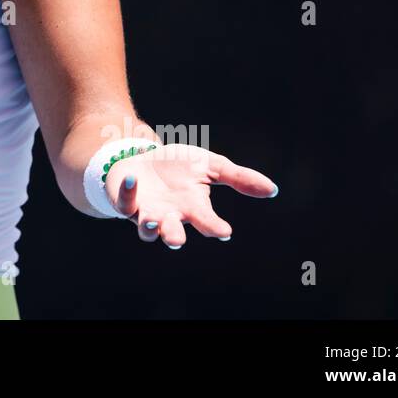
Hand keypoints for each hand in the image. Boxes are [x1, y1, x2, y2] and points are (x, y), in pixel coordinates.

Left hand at [104, 144, 277, 249]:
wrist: (143, 158)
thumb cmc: (178, 167)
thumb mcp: (210, 165)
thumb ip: (238, 178)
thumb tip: (273, 189)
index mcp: (193, 208)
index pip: (206, 221)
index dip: (213, 227)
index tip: (223, 231)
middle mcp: (170, 215)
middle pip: (173, 233)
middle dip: (174, 236)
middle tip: (177, 240)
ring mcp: (146, 211)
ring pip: (147, 229)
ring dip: (149, 227)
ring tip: (153, 220)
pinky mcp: (126, 201)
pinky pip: (124, 203)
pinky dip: (127, 193)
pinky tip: (132, 181)